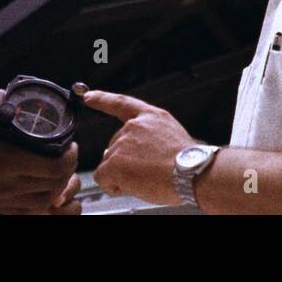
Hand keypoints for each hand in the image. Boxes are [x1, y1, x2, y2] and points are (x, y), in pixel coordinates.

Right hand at [0, 90, 77, 213]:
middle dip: (67, 170)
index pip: (54, 166)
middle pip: (53, 185)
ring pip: (42, 201)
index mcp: (5, 161)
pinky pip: (24, 208)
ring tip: (55, 170)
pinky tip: (36, 185)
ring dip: (55, 186)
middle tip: (67, 154)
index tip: (71, 143)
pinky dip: (37, 198)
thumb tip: (12, 95)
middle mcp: (6, 184)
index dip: (70, 155)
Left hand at [83, 90, 194, 206]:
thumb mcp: (172, 137)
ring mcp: (122, 143)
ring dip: (123, 175)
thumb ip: (150, 138)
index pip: (121, 103)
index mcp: (151, 117)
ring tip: (147, 178)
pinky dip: (113, 185)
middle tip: (148, 171)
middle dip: (125, 162)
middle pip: (115, 145)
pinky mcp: (115, 162)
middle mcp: (134, 126)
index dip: (103, 99)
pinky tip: (133, 185)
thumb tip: (133, 153)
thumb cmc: (189, 163)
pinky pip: (103, 177)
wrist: (193, 173)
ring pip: (110, 164)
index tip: (89, 96)